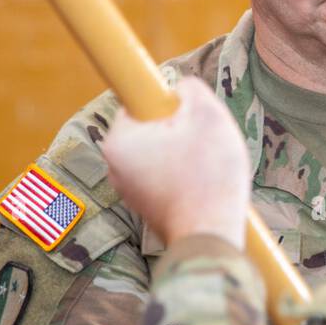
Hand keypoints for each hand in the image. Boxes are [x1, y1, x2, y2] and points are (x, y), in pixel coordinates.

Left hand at [102, 76, 250, 249]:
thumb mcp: (209, 116)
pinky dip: (183, 174)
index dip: (167, 101)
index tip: (185, 113)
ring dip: (184, 151)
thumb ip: (191, 89)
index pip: (137, 101)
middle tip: (204, 140)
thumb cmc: (208, 177)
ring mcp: (128, 189)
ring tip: (207, 165)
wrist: (211, 236)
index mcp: (119, 140)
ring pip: (160, 151)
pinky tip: (203, 183)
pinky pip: (164, 175)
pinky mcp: (146, 205)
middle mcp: (114, 165)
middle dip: (179, 128)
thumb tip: (182, 88)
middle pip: (150, 127)